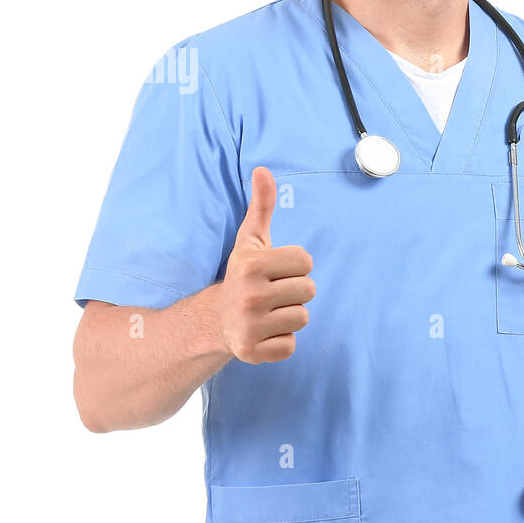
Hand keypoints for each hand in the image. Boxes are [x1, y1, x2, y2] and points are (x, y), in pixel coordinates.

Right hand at [217, 167, 315, 363]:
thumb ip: (261, 206)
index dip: (294, 265)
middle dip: (294, 291)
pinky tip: (264, 332)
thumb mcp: (250, 240)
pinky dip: (281, 341)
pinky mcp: (254, 353)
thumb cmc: (243, 275)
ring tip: (268, 311)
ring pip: (303, 318)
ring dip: (290, 315)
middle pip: (309, 290)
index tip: (274, 271)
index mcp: (251, 266)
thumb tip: (263, 169)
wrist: (214, 320)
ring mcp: (250, 327)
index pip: (306, 261)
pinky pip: (291, 345)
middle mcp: (250, 296)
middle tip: (272, 293)